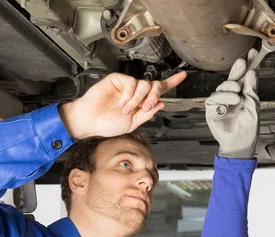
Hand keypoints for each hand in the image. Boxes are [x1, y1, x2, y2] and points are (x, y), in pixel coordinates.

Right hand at [60, 71, 186, 139]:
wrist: (91, 121)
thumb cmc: (108, 123)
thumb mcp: (133, 123)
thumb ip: (147, 113)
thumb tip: (161, 103)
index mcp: (141, 102)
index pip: (159, 90)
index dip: (172, 82)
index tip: (183, 76)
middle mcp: (136, 92)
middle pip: (155, 86)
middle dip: (154, 96)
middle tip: (145, 107)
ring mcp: (127, 85)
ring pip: (144, 85)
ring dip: (138, 99)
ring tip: (127, 109)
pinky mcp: (118, 79)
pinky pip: (131, 83)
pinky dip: (129, 95)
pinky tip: (122, 103)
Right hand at [205, 49, 259, 158]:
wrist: (240, 144)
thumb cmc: (248, 129)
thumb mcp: (254, 107)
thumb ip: (251, 89)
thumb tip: (252, 71)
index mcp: (244, 95)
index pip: (246, 77)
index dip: (249, 65)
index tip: (253, 54)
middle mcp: (232, 96)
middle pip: (233, 78)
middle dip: (237, 70)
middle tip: (242, 63)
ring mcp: (221, 102)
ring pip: (222, 87)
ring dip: (230, 88)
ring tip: (238, 97)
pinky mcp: (212, 109)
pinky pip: (213, 98)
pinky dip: (222, 98)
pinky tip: (231, 102)